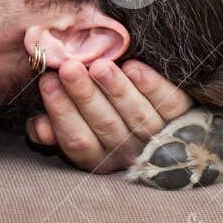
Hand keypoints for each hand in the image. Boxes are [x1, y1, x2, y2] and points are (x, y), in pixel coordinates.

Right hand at [27, 58, 192, 172]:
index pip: (78, 141)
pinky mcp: (184, 120)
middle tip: (69, 68)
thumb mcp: (76, 130)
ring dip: (116, 89)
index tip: (47, 81)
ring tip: (99, 65)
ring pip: (137, 116)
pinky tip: (134, 66)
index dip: (61, 113)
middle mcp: (129, 152)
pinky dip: (152, 86)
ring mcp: (159, 138)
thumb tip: (38, 127)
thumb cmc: (105, 117)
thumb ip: (53, 129)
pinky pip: (169, 104)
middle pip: (106, 126)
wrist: (172, 131)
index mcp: (100, 157)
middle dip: (85, 96)